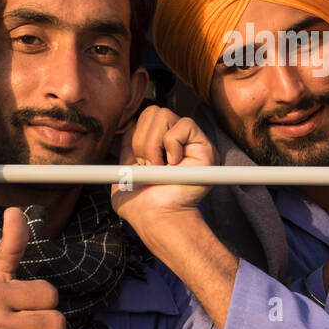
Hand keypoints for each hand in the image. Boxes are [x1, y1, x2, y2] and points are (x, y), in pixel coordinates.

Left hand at [112, 106, 218, 229]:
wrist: (156, 216)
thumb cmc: (141, 204)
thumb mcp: (124, 172)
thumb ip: (125, 150)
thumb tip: (126, 130)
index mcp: (157, 145)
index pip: (144, 118)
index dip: (136, 135)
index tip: (136, 162)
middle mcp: (175, 140)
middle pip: (153, 112)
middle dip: (142, 140)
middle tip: (148, 166)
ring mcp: (190, 142)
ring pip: (164, 114)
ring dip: (154, 144)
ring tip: (159, 167)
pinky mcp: (205, 146)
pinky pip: (184, 124)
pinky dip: (172, 144)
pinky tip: (174, 164)